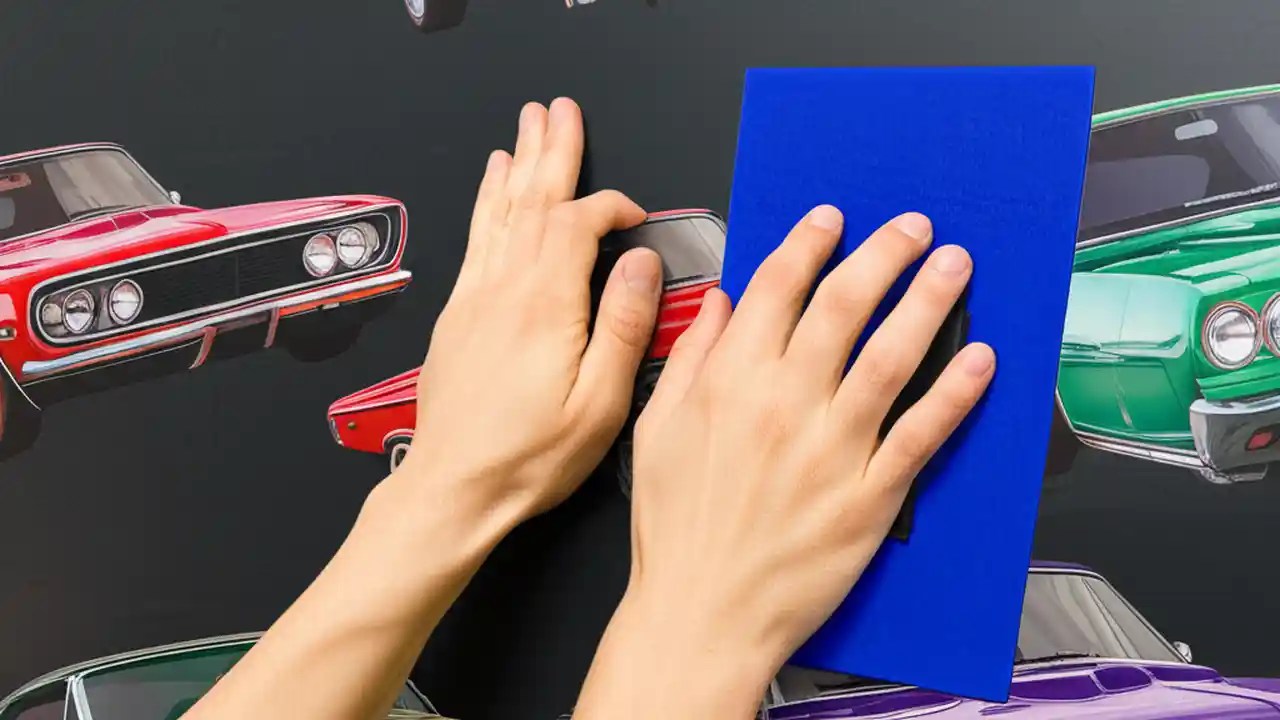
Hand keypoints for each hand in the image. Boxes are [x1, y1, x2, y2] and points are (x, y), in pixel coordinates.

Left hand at [398, 97, 663, 518]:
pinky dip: (485, 203)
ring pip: (500, 212)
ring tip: (527, 124)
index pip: (578, 224)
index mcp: (546, 306)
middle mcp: (505, 290)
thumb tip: (642, 263)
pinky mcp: (458, 315)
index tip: (635, 215)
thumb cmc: (530, 458)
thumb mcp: (601, 404)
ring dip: (517, 164)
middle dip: (551, 151)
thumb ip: (625, 325)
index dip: (610, 206)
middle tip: (560, 110)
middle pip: (532, 201)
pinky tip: (490, 184)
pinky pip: (475, 239)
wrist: (453, 488)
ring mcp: (475, 298)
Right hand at [576, 207, 994, 718]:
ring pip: (891, 355)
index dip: (809, 243)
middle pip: (844, 306)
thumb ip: (692, 357)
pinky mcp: (869, 496)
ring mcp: (831, 449)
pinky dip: (954, 392)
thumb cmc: (676, 528)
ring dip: (928, 301)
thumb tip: (722, 303)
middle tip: (913, 227)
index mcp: (729, 383)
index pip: (777, 288)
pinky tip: (979, 359)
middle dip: (884, 254)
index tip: (832, 219)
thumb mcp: (657, 430)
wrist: (701, 613)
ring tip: (954, 266)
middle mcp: (784, 404)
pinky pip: (921, 432)